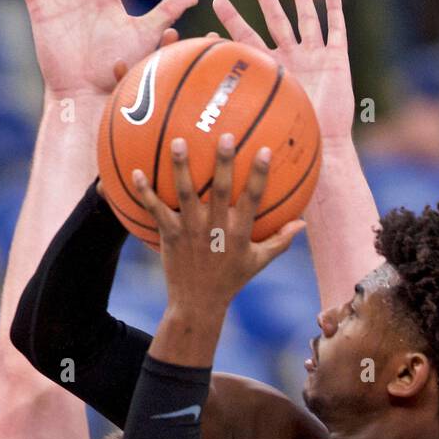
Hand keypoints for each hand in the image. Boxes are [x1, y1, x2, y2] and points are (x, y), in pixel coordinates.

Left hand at [132, 134, 304, 316]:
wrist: (198, 303)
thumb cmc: (230, 280)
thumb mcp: (258, 262)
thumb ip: (280, 240)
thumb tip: (303, 223)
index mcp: (239, 232)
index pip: (252, 199)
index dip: (260, 175)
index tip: (264, 150)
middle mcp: (216, 228)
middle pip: (221, 190)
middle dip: (224, 162)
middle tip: (224, 135)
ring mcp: (191, 231)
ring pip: (186, 194)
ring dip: (181, 168)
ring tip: (178, 142)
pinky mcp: (170, 235)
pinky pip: (156, 210)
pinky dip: (145, 192)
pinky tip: (136, 173)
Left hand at [213, 0, 354, 143]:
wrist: (325, 146)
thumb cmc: (293, 139)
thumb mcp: (263, 118)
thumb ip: (238, 106)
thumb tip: (199, 108)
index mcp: (271, 70)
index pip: (248, 39)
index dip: (233, 21)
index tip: (216, 1)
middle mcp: (292, 58)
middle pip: (277, 21)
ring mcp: (315, 57)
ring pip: (307, 20)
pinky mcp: (337, 60)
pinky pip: (337, 31)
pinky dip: (335, 11)